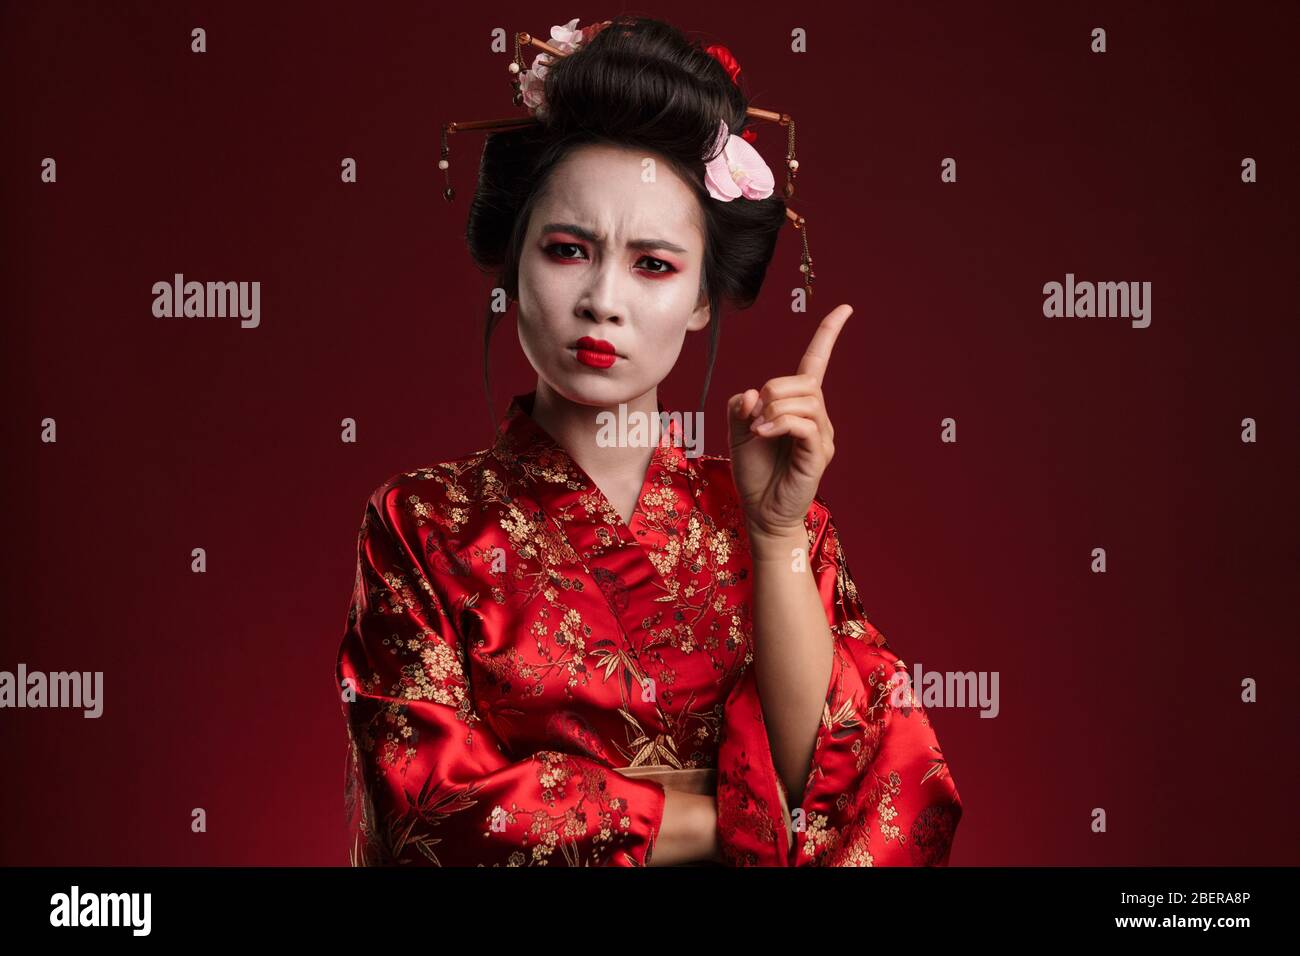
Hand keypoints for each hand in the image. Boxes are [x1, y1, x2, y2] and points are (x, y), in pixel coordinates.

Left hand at [727, 304, 851, 540]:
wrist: (761, 511)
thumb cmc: (754, 471)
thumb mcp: (738, 431)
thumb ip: (742, 406)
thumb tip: (754, 392)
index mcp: (799, 404)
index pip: (817, 361)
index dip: (829, 334)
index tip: (845, 309)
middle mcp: (817, 415)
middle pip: (802, 380)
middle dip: (772, 390)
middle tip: (755, 417)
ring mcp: (821, 434)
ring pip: (804, 399)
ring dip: (774, 408)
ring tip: (760, 430)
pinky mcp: (819, 453)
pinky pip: (804, 423)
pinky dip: (780, 422)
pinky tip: (765, 434)